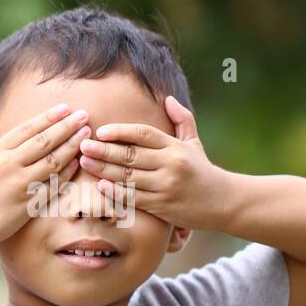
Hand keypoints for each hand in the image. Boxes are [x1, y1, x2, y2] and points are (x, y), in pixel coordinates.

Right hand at [0, 102, 89, 248]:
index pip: (28, 128)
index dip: (49, 117)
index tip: (66, 108)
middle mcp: (9, 165)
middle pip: (44, 141)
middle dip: (67, 126)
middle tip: (84, 115)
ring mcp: (19, 185)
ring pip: (52, 161)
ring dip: (72, 146)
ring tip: (86, 135)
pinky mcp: (27, 204)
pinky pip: (53, 185)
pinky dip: (67, 172)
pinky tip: (78, 162)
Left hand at [79, 95, 226, 229]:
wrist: (223, 201)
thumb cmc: (202, 170)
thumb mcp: (194, 142)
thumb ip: (182, 119)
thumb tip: (167, 99)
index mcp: (175, 147)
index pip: (143, 134)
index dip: (120, 131)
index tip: (100, 131)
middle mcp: (171, 165)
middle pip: (131, 155)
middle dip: (104, 150)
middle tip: (83, 145)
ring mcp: (166, 186)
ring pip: (129, 177)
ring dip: (104, 170)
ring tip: (85, 162)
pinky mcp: (163, 207)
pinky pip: (134, 199)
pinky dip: (117, 192)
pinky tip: (101, 186)